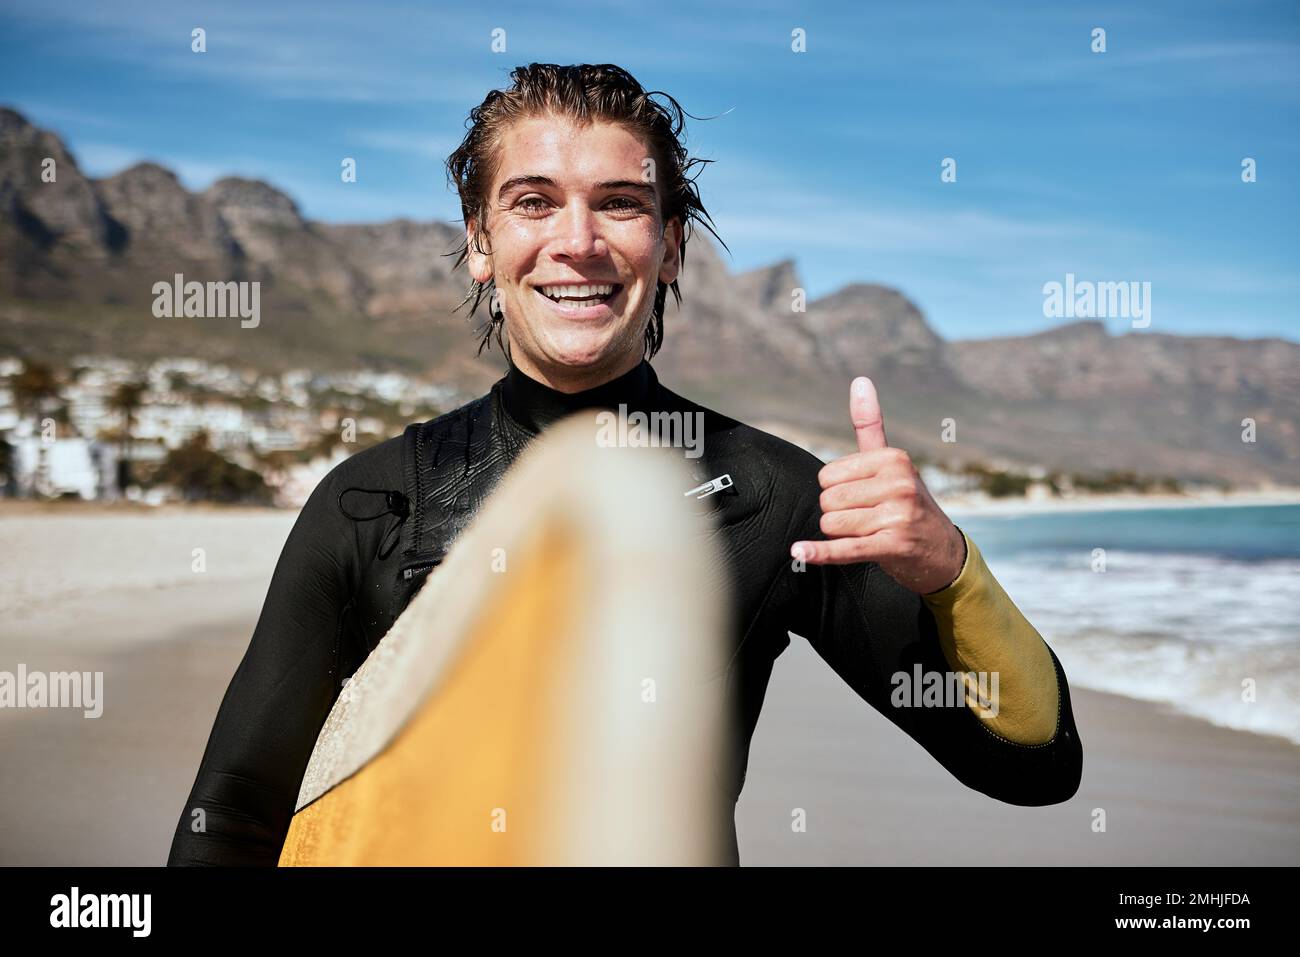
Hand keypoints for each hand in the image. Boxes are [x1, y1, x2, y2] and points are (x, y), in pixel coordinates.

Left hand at [790, 376, 966, 594]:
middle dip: (837, 514)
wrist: (942, 551)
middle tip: (867, 519)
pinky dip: (820, 553)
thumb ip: (870, 425)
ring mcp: (897, 516)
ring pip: (832, 525)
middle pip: (828, 500)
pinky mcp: (892, 546)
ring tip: (868, 533)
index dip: (837, 491)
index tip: (863, 498)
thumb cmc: (908, 503)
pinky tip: (800, 552)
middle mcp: (898, 484)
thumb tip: (860, 380)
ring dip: (840, 535)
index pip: (828, 476)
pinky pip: (844, 549)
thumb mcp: (891, 463)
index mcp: (893, 459)